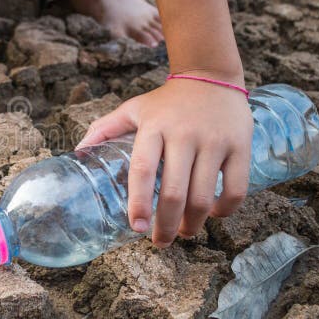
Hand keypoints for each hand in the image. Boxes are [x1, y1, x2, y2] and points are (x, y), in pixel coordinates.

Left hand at [76, 77, 252, 246]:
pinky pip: (236, 188)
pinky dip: (225, 210)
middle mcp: (184, 135)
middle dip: (166, 225)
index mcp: (154, 127)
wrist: (211, 76)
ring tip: (184, 232)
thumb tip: (77, 151)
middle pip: (174, 192)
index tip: (136, 227)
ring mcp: (215, 141)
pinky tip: (213, 215)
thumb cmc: (167, 101)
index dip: (139, 203)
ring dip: (193, 224)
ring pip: (204, 196)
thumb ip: (105, 128)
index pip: (142, 170)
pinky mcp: (240, 146)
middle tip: (160, 242)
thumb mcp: (134, 108)